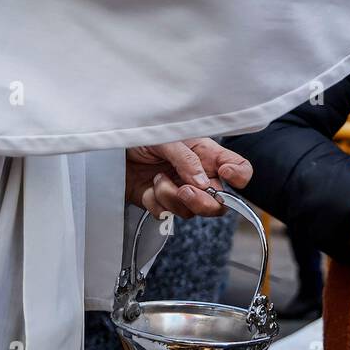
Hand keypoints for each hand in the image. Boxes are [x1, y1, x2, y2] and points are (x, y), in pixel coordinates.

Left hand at [125, 138, 251, 220]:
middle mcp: (198, 176)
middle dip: (204, 202)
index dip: (240, 176)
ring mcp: (179, 191)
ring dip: (172, 197)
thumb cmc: (140, 135)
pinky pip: (166, 214)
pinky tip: (148, 187)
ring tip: (158, 179)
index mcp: (207, 155)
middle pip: (219, 202)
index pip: (239, 169)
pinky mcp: (159, 203)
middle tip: (185, 190)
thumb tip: (202, 183)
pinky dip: (156, 202)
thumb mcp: (166, 139)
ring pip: (192, 212)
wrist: (109, 148)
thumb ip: (186, 159)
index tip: (225, 174)